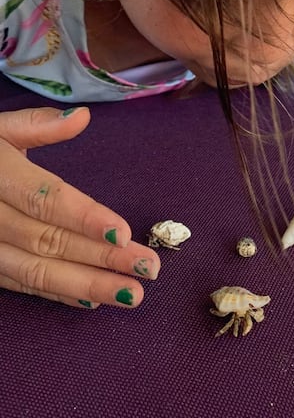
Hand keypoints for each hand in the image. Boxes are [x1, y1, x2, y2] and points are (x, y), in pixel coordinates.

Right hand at [0, 106, 159, 308]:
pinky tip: (93, 300)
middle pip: (47, 240)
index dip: (84, 217)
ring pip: (35, 270)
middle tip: (148, 268)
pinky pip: (20, 283)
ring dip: (86, 285)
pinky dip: (57, 293)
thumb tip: (82, 116)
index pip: (43, 199)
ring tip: (131, 293)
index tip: (124, 233)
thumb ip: (36, 125)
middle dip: (101, 258)